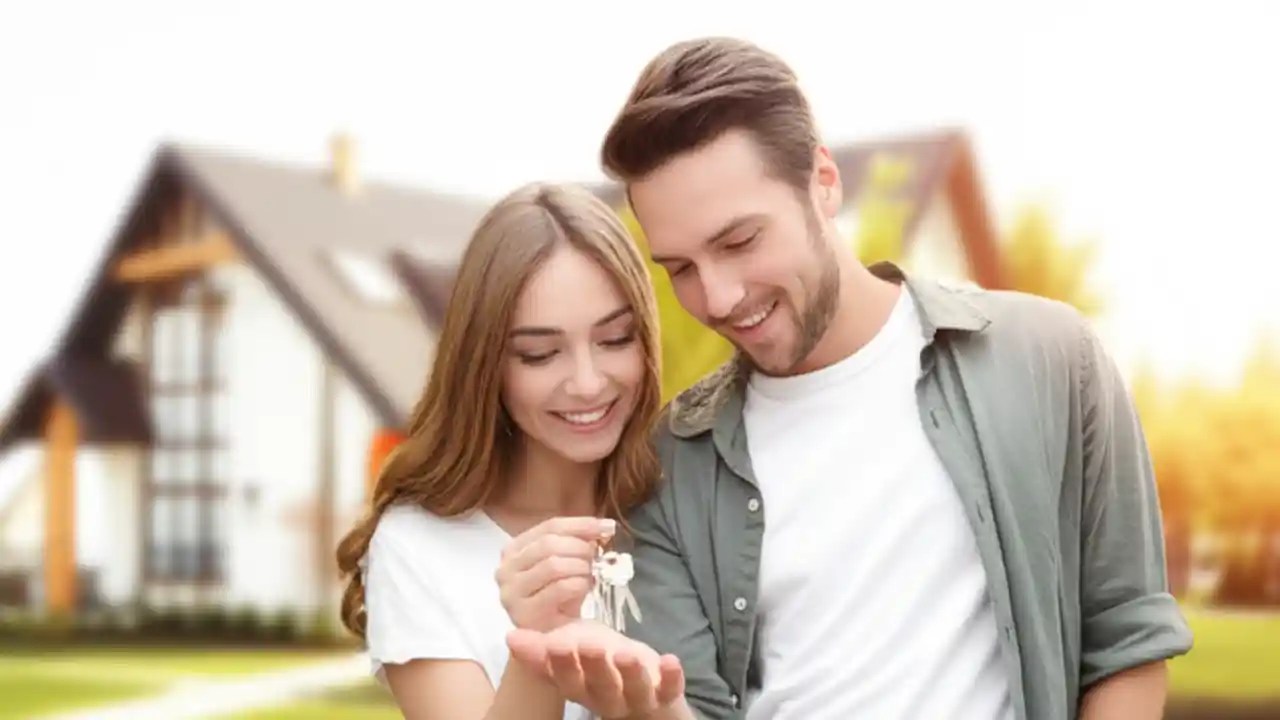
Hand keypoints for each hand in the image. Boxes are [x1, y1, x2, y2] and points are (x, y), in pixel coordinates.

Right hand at [495, 516, 615, 631]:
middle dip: (580, 547)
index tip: (607, 527)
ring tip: (591, 574)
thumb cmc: (559, 597)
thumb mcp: (565, 563)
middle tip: (597, 556)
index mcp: (513, 550)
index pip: (549, 527)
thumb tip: (605, 526)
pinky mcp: (524, 614)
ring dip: (580, 566)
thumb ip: (578, 542)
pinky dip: (579, 584)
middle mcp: (505, 569)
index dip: (581, 525)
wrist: (551, 636)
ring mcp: (511, 593)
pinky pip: (559, 588)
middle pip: (549, 544)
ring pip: (552, 564)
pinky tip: (585, 587)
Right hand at [507, 621, 687, 718]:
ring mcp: (638, 699)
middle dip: (592, 666)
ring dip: (630, 673)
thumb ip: (543, 649)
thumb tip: (511, 635)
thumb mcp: (572, 655)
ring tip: (625, 653)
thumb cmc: (602, 668)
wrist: (645, 694)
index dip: (561, 665)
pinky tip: (670, 659)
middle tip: (586, 645)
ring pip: (633, 690)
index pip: (568, 680)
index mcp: (582, 688)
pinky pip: (670, 690)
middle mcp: (607, 698)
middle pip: (599, 687)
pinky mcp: (666, 695)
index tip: (554, 644)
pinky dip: (671, 677)